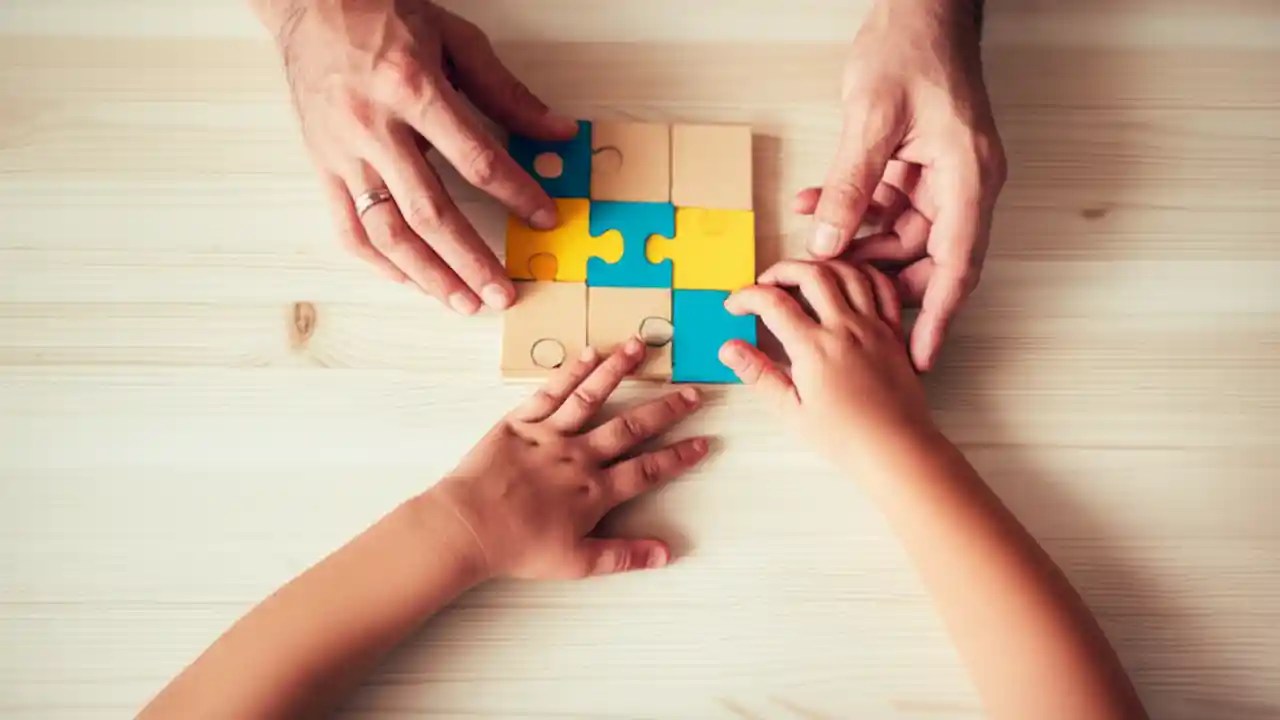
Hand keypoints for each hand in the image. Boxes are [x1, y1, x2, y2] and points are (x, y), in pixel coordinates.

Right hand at [254, 0, 576, 312]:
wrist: (311, 4)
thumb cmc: (384, 16)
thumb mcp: (455, 40)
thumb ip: (507, 93)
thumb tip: (557, 134)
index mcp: (413, 89)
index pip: (475, 159)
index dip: (515, 193)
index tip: (544, 218)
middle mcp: (374, 128)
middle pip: (430, 211)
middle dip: (470, 260)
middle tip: (502, 293)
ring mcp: (344, 154)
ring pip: (387, 231)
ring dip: (428, 275)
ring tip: (462, 302)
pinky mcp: (323, 167)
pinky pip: (348, 227)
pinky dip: (379, 262)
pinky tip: (410, 280)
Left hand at [429, 340, 708, 579]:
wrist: (466, 527)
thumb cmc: (518, 548)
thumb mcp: (575, 563)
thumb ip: (623, 556)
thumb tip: (667, 553)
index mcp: (595, 492)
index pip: (648, 471)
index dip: (678, 457)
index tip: (703, 442)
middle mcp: (580, 457)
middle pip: (630, 428)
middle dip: (665, 410)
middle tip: (693, 393)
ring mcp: (551, 436)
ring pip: (592, 398)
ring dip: (619, 372)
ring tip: (642, 347)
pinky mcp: (521, 423)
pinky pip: (551, 393)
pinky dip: (571, 372)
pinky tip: (589, 353)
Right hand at [719, 260, 934, 467]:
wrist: (897, 450)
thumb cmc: (845, 438)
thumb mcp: (791, 412)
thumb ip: (758, 374)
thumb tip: (728, 348)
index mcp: (814, 348)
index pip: (772, 302)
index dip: (746, 296)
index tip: (735, 306)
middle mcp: (844, 328)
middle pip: (810, 273)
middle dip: (780, 270)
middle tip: (765, 283)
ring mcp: (873, 327)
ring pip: (847, 272)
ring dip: (820, 266)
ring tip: (802, 277)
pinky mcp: (894, 332)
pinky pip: (882, 287)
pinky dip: (862, 274)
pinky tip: (847, 280)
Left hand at [798, 0, 1006, 370]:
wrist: (920, 5)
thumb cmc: (911, 47)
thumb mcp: (872, 119)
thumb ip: (852, 186)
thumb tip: (827, 245)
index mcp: (970, 178)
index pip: (957, 265)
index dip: (938, 316)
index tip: (921, 356)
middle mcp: (965, 183)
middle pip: (929, 257)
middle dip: (881, 280)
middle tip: (838, 304)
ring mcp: (945, 175)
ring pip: (903, 233)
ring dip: (857, 241)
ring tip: (811, 247)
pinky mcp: (923, 164)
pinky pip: (890, 203)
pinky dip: (856, 210)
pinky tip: (817, 209)